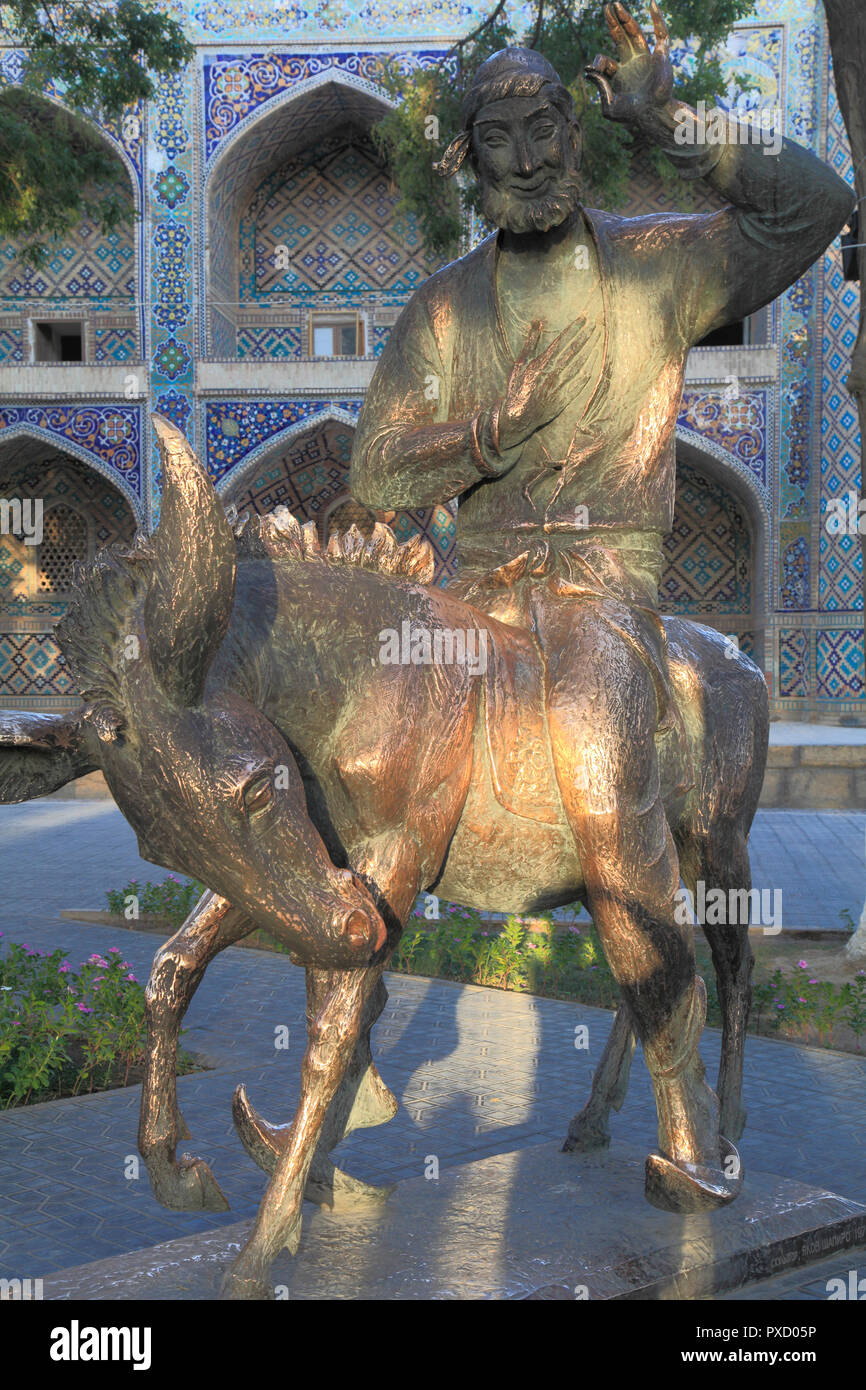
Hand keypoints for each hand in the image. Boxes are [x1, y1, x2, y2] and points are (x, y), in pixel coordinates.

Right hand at [498, 316, 601, 453]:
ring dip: (589, 351)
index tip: (584, 319)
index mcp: (541, 362)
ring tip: (598, 341)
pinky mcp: (563, 399)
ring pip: (579, 365)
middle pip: (573, 351)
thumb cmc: (517, 389)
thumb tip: (537, 322)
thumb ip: (530, 343)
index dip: (574, 328)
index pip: (562, 340)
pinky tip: (593, 366)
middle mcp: (552, 373)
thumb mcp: (519, 364)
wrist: (517, 418)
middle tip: (596, 326)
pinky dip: (587, 375)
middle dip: (586, 337)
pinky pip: (579, 384)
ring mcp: (558, 387)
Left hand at [585, 1, 673, 128]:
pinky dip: (658, 19)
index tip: (596, 68)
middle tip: (606, 9)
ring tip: (616, 6)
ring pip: (635, 33)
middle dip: (613, 24)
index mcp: (618, 74)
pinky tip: (652, 4)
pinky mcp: (660, 56)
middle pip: (620, 39)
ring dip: (626, 19)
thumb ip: (599, 87)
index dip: (599, 61)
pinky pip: (661, 34)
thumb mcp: (609, 105)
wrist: (651, 115)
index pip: (605, 60)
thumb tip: (588, 70)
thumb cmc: (630, 115)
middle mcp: (631, 63)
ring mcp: (646, 58)